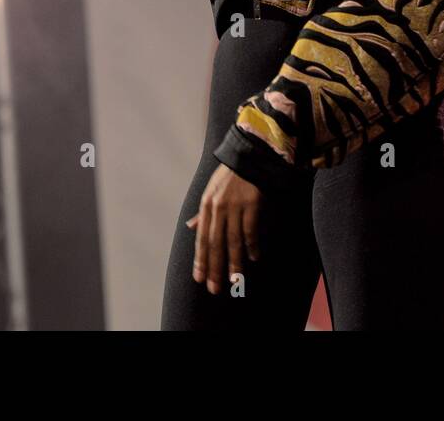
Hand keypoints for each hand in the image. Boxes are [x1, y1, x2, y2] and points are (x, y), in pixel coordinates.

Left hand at [185, 163, 261, 293]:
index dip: (201, 260)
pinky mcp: (252, 203)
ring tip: (234, 279)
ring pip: (233, 240)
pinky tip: (253, 257)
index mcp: (206, 206)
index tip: (200, 278)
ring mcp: (235, 206)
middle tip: (214, 288)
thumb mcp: (210, 191)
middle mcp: (218, 208)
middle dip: (214, 267)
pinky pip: (250, 229)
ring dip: (234, 261)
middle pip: (215, 243)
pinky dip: (251, 245)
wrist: (248, 156)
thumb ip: (201, 213)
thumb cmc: (228, 175)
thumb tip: (190, 227)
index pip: (202, 239)